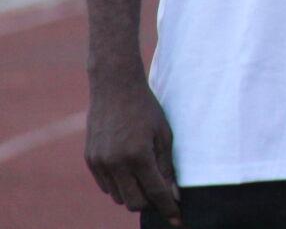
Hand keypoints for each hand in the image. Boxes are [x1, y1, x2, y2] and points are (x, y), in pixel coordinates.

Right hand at [86, 75, 180, 225]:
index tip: (177, 220)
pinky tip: (130, 170)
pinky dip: (119, 185)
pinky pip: (106, 186)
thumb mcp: (164, 135)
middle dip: (150, 203)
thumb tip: (172, 195)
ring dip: (134, 194)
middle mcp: (116, 162)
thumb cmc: (146, 109)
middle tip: (162, 195)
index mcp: (138, 155)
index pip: (156, 192)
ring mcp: (100, 162)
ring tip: (146, 178)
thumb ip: (167, 166)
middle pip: (134, 202)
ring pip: (118, 196)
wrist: (115, 88)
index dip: (168, 209)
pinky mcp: (90, 160)